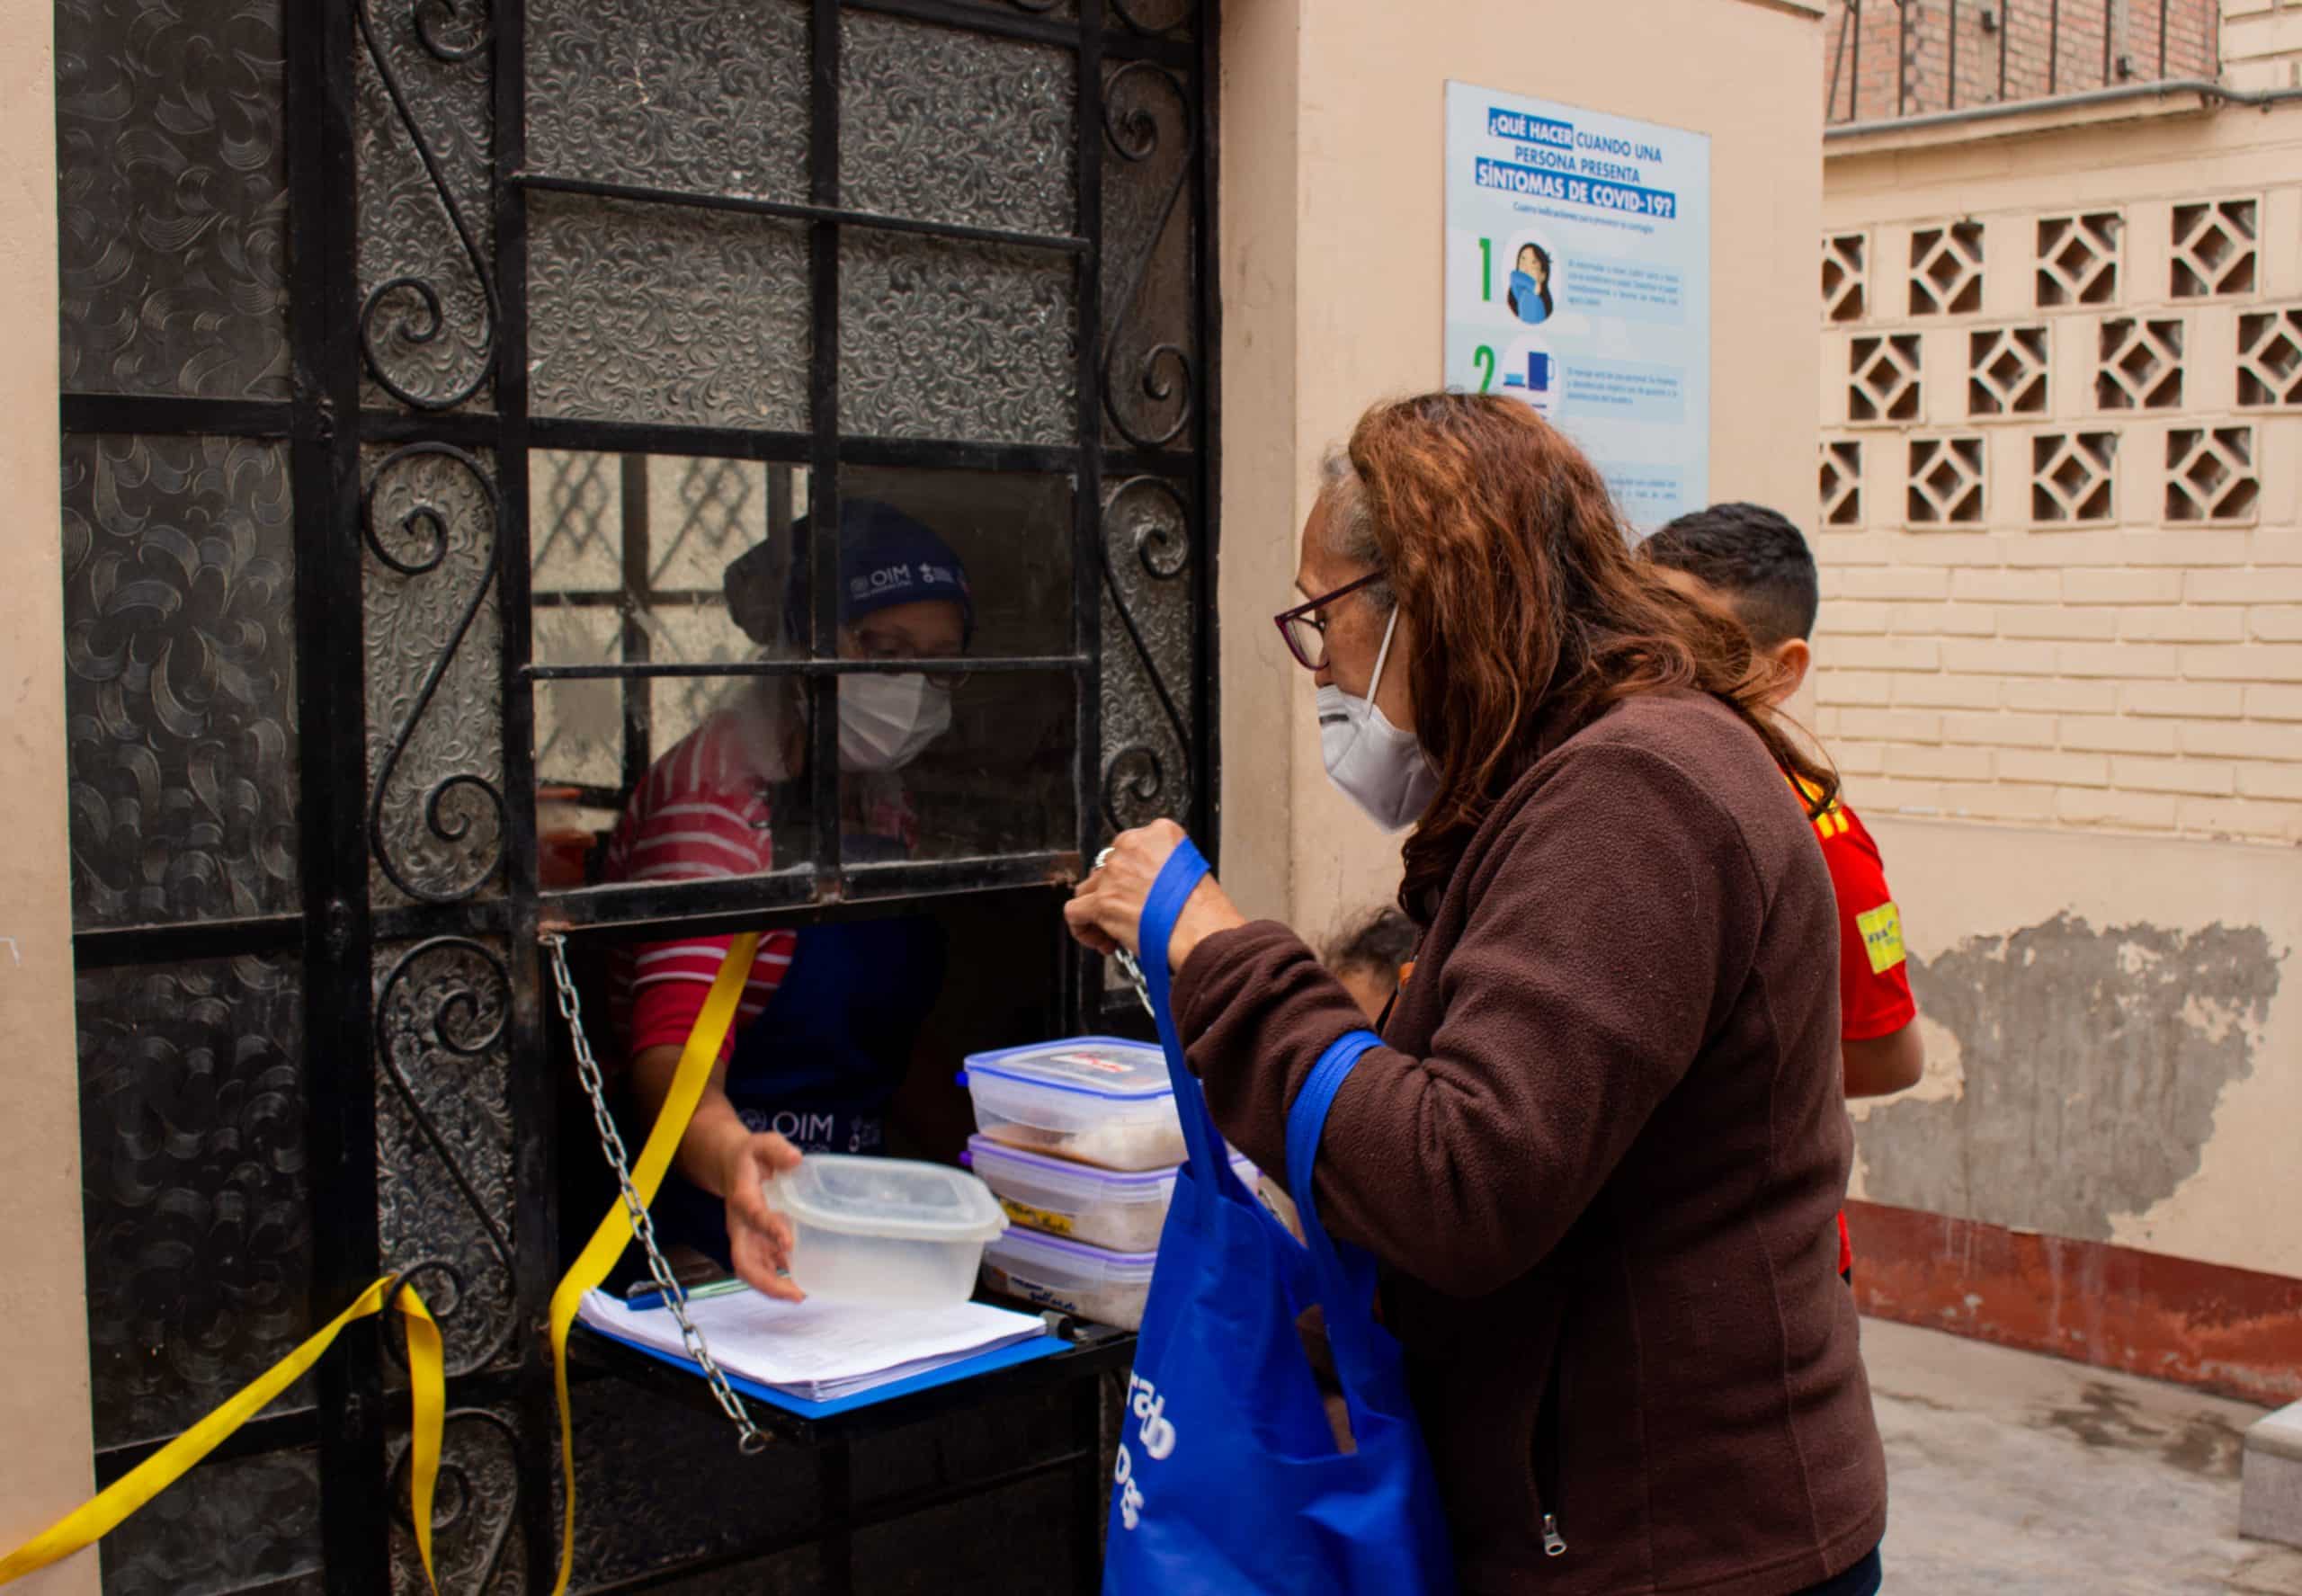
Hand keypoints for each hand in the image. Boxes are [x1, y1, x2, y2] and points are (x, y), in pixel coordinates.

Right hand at [719, 1131, 805, 1301]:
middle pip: (744, 1261)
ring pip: (753, 1270)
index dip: (769, 1230)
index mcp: (743, 1199)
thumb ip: (777, 1149)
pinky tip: (803, 1283)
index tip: (789, 1243)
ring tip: (802, 1295)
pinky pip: (765, 1266)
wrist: (731, 1165)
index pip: (754, 1217)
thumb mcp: (763, 1143)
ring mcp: (747, 1237)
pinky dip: (780, 1277)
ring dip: (774, 1286)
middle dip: (766, 1282)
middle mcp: (741, 1225)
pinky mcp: (756, 1242)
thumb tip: (795, 1159)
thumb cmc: (751, 1156)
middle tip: (795, 1294)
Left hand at [1065, 820, 1246, 971]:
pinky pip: (1074, 911)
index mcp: (1160, 833)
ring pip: (1088, 888)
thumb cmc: (1207, 911)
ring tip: (1115, 931)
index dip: (1132, 874)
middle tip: (1131, 914)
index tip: (1141, 891)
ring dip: (1098, 910)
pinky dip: (1082, 928)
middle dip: (1115, 892)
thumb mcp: (1193, 870)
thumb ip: (1165, 868)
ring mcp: (1114, 873)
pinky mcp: (1101, 901)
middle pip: (1108, 867)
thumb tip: (1148, 888)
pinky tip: (1101, 940)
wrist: (1203, 932)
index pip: (1131, 848)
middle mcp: (1133, 846)